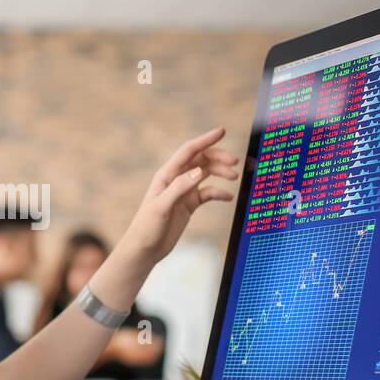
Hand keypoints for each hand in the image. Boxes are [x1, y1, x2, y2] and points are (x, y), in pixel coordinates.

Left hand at [117, 128, 238, 271]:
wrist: (144, 249)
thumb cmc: (147, 227)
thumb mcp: (162, 207)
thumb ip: (180, 188)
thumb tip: (199, 171)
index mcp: (167, 175)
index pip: (188, 151)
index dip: (205, 140)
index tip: (222, 131)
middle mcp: (176, 180)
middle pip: (200, 160)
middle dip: (218, 157)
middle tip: (234, 163)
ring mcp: (183, 192)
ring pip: (206, 174)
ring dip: (220, 172)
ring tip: (234, 177)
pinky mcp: (188, 205)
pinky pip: (207, 193)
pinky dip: (219, 193)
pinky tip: (228, 197)